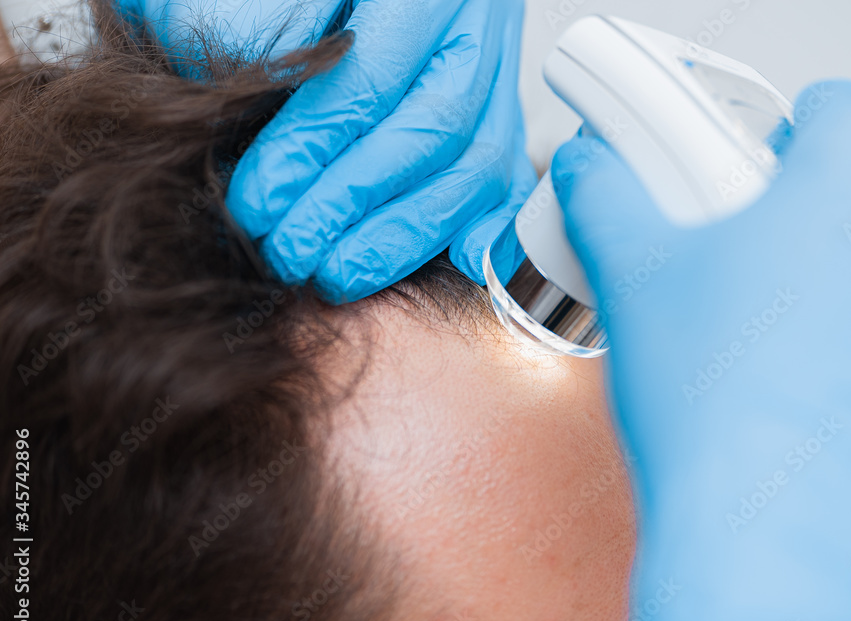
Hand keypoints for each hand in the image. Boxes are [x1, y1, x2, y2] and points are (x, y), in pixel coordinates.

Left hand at [119, 0, 535, 302]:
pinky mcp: (501, 115)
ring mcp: (498, 72)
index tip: (258, 204)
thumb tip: (243, 75)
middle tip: (290, 252)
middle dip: (356, 204)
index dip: (313, 151)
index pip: (372, 78)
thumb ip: (245, 15)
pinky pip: (514, 180)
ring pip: (480, 167)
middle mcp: (477, 23)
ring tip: (340, 273)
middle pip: (435, 130)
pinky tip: (456, 260)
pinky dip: (491, 229)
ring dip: (408, 235)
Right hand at [552, 80, 850, 620]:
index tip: (758, 188)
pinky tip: (849, 403)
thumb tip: (589, 171)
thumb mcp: (635, 277)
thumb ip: (607, 198)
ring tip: (801, 354)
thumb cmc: (727, 411)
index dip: (783, 148)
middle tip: (763, 289)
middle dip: (829, 227)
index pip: (834, 111)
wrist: (787, 536)